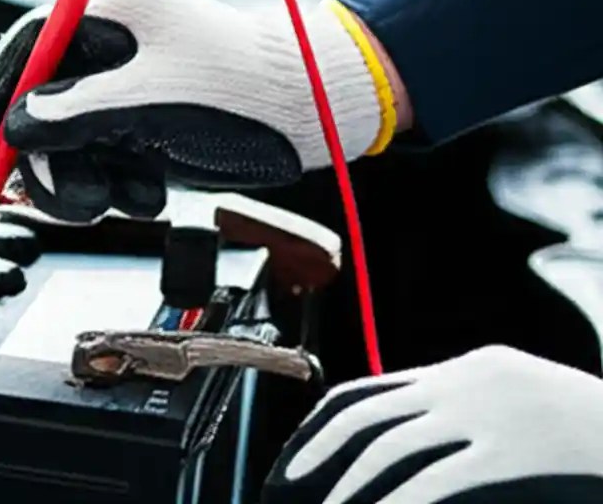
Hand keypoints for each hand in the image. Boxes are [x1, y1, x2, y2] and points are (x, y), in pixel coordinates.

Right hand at [0, 0, 391, 221]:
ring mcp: (127, 93)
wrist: (318, 112)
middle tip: (67, 198)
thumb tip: (18, 129)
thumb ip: (78, 113)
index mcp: (111, 16)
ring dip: (87, 182)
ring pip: (67, 148)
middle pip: (38, 110)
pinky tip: (153, 187)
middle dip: (47, 162)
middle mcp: (112, 52)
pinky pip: (102, 167)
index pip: (24, 55)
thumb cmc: (251, 86)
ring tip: (130, 192)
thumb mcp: (157, 99)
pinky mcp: (144, 130)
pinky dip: (119, 188)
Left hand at [263, 345, 602, 503]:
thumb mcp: (523, 407)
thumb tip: (400, 446)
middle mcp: (470, 383)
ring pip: (388, 450)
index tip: (296, 456)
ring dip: (346, 489)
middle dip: (314, 454)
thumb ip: (464, 417)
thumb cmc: (593, 436)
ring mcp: (492, 415)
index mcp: (470, 369)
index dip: (321, 425)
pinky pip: (433, 483)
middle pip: (365, 415)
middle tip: (286, 486)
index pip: (370, 390)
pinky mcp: (514, 455)